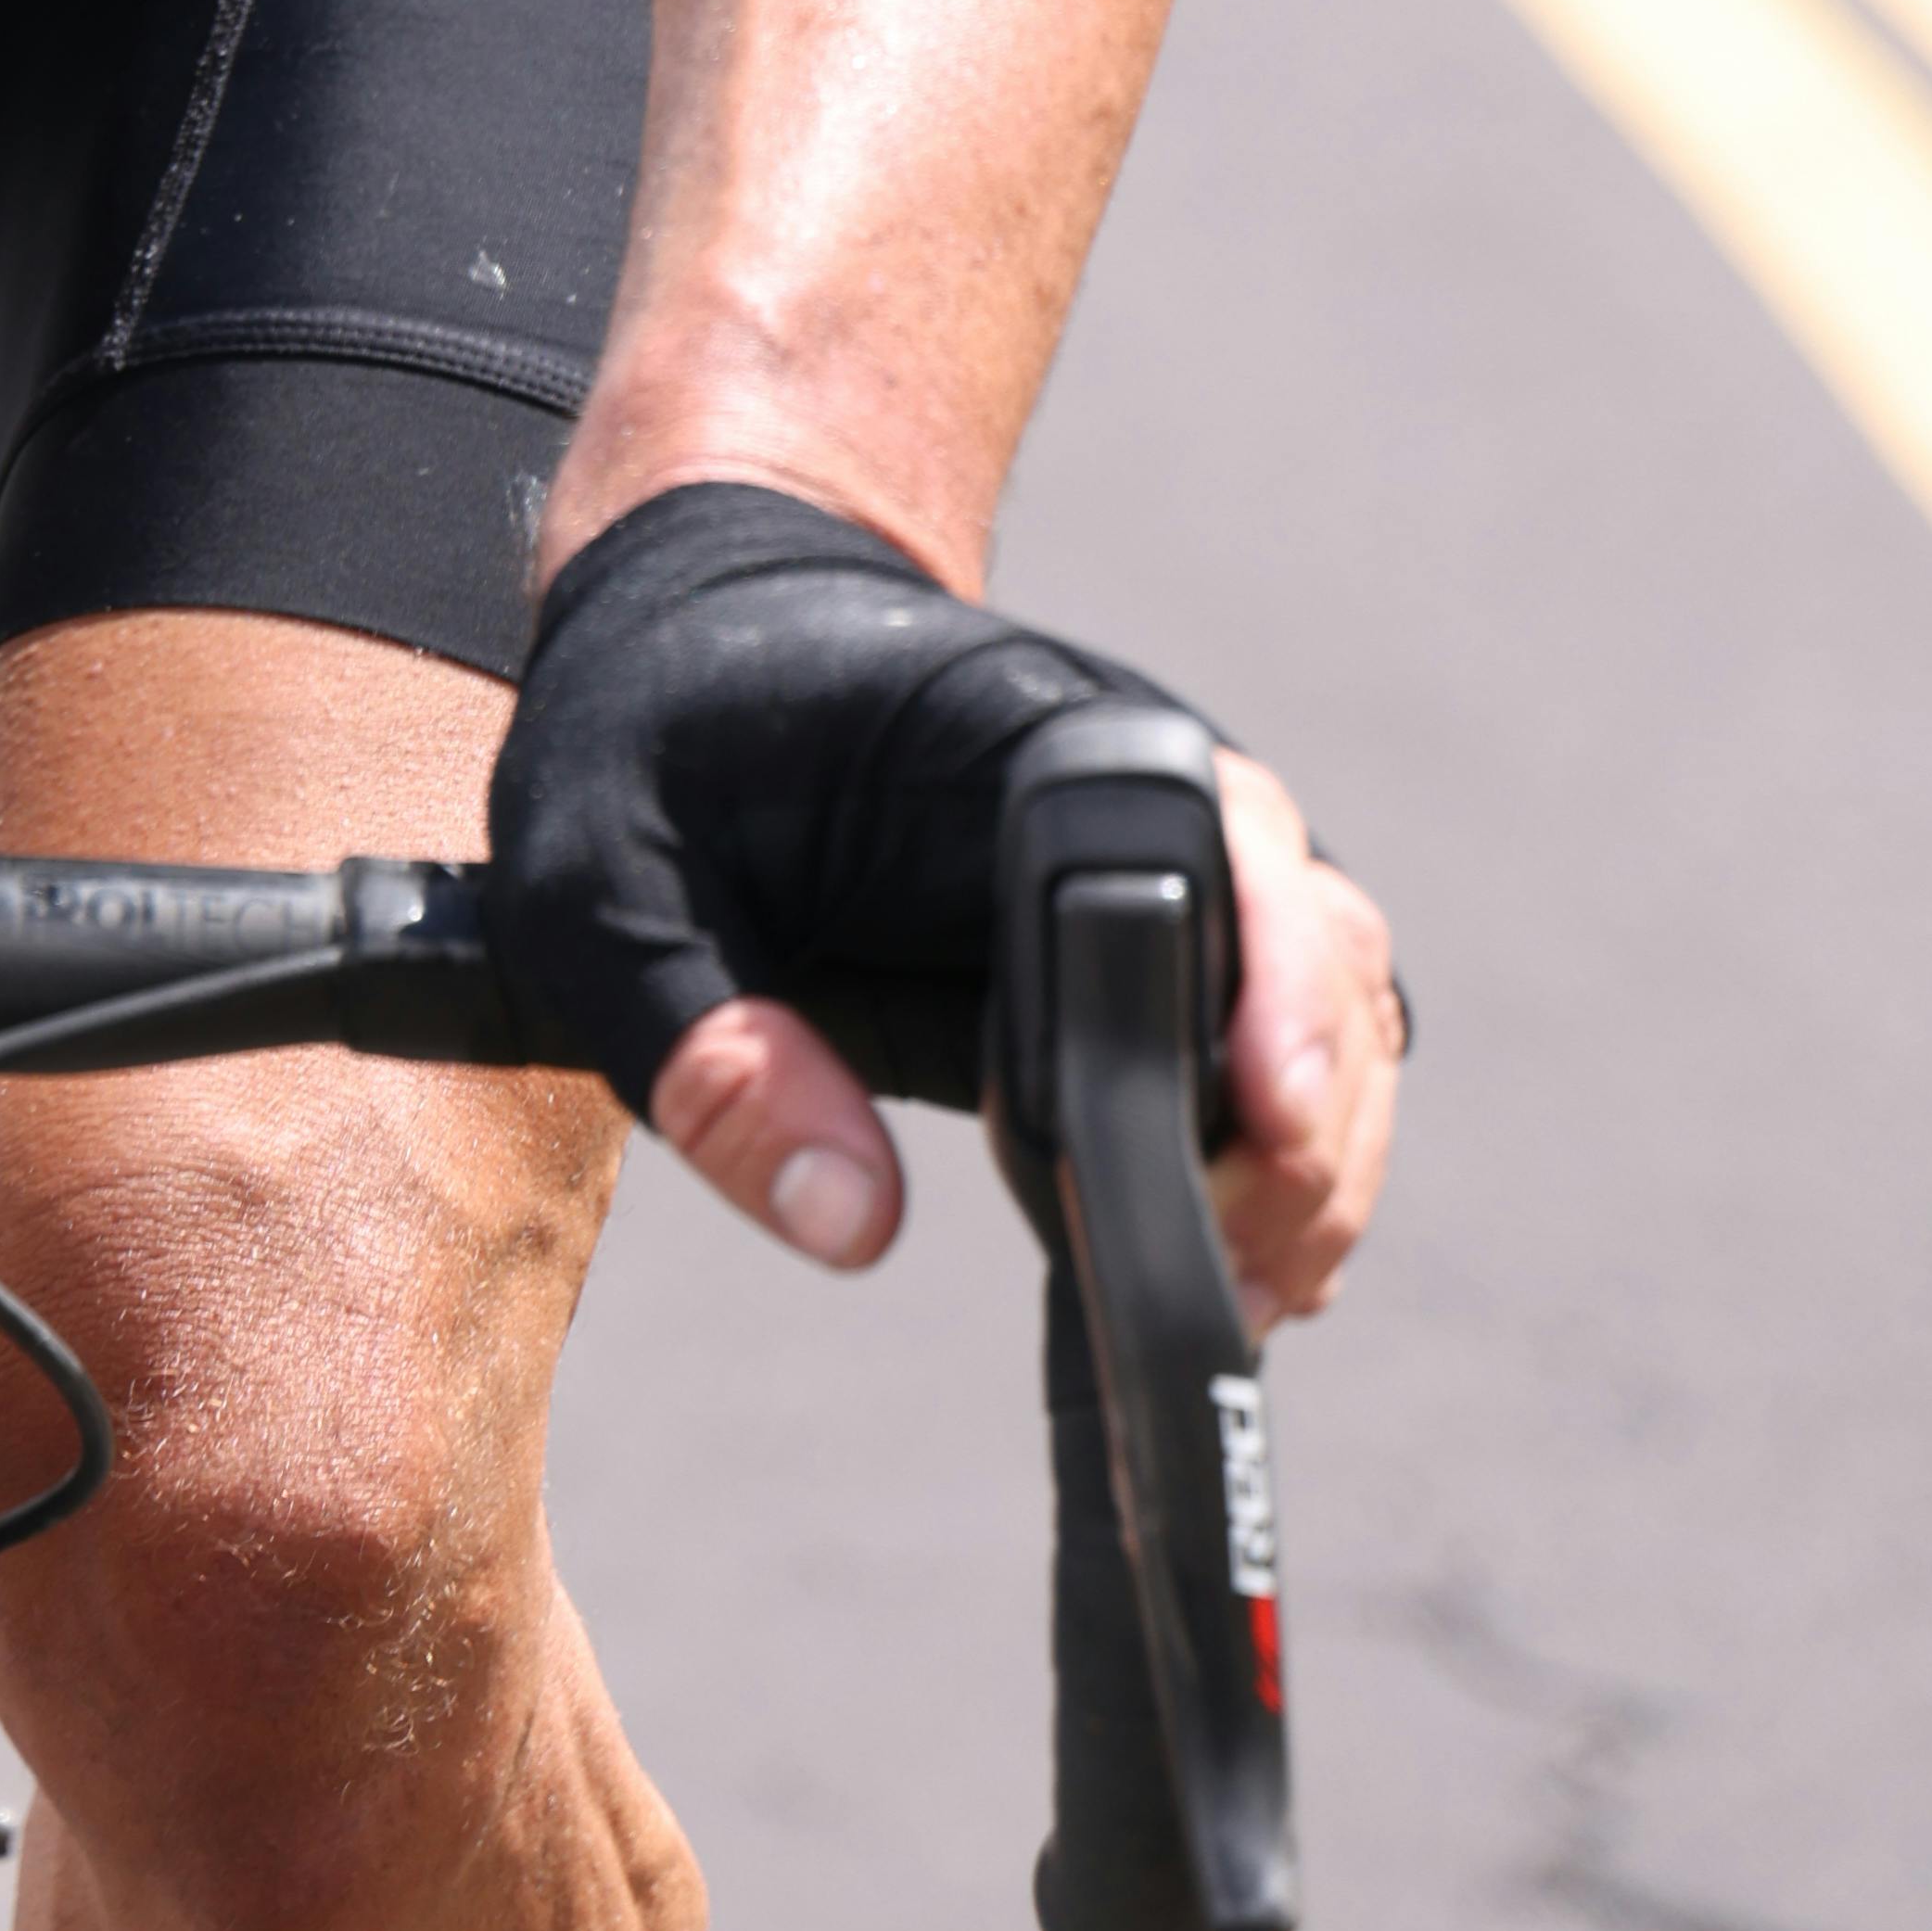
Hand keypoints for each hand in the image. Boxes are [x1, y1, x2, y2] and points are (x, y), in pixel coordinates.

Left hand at [651, 740, 1403, 1326]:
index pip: (1211, 840)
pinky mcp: (1144, 927)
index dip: (1269, 984)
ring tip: (1254, 1292)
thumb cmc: (643, 737)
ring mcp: (1154, 849)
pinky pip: (1272, 1027)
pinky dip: (1290, 1145)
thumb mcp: (605, 889)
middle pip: (1309, 935)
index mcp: (1016, 733)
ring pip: (1325, 990)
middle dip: (1312, 1115)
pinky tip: (1258, 1264)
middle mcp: (1129, 776)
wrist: (687, 638)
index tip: (1263, 1123)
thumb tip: (850, 1224)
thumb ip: (712, 1053)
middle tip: (1249, 1274)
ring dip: (1320, 1148)